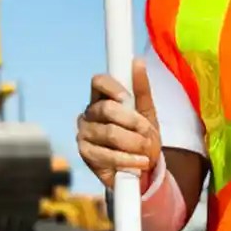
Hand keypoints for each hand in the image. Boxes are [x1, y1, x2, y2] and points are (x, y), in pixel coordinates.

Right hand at [76, 57, 161, 190]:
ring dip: (135, 144)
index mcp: (102, 98)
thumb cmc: (142, 137)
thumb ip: (142, 89)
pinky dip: (128, 160)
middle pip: (107, 109)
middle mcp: (89, 114)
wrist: (143, 169)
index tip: (127, 98)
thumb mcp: (146, 113)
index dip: (113, 87)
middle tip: (147, 133)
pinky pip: (106, 155)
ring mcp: (84, 134)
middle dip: (133, 123)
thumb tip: (138, 61)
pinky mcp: (85, 154)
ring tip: (146, 152)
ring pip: (110, 133)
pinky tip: (138, 163)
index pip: (99, 81)